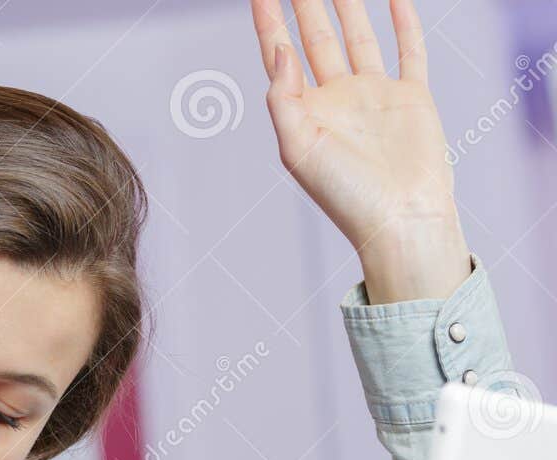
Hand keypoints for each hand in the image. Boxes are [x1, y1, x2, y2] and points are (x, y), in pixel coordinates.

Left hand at [251, 0, 471, 300]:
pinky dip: (404, 22)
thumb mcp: (298, 148)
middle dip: (305, 4)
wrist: (400, 219)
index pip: (280, 55)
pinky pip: (408, 49)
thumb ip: (283, 98)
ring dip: (348, 5)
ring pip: (358, 36)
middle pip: (316, 38)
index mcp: (303, 112)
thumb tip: (280, 50)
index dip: (268, 22)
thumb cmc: (344, 195)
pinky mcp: (410, 97)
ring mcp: (374, 95)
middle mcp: (336, 99)